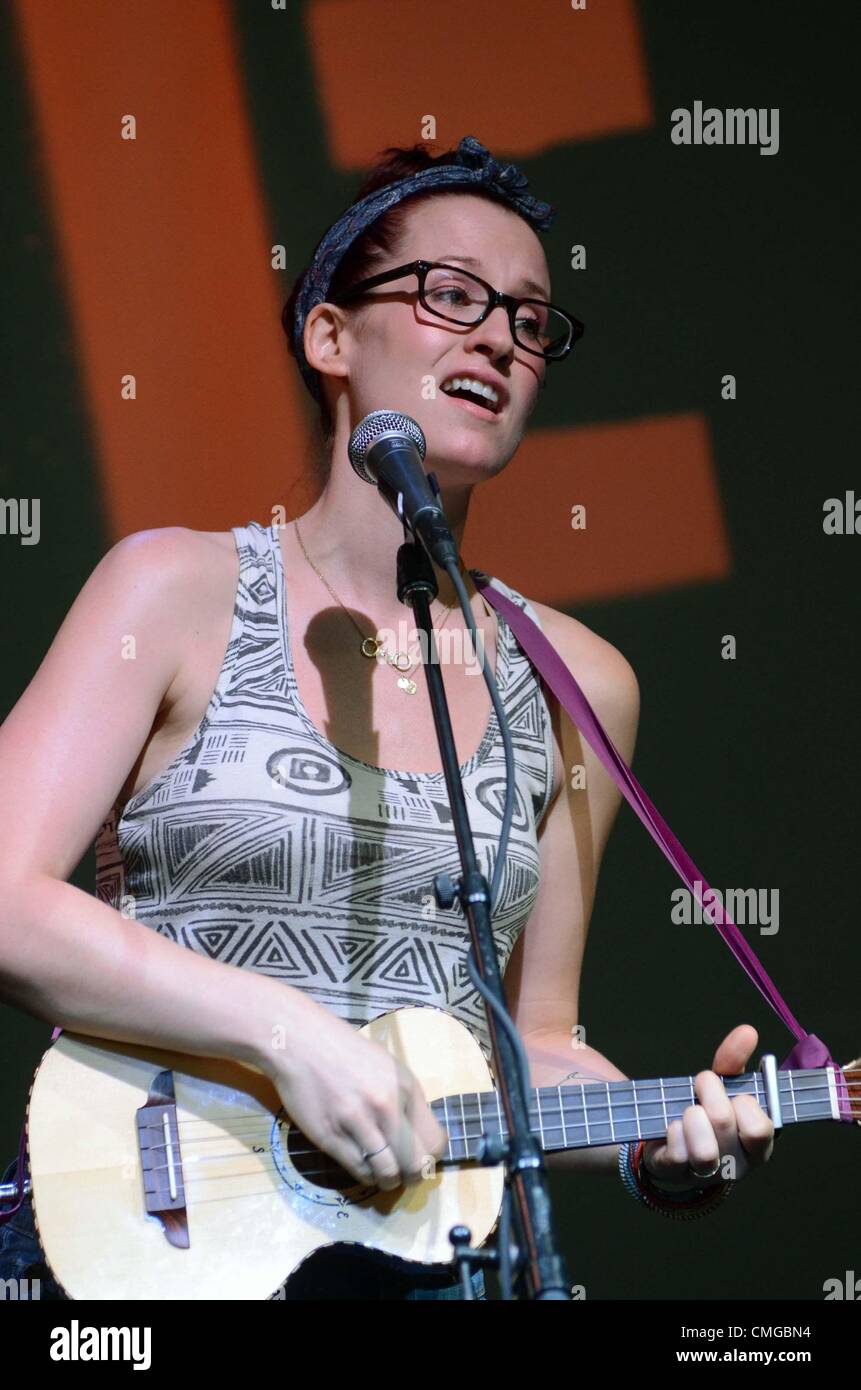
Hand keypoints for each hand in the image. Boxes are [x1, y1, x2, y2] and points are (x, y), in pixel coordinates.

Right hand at [265, 994, 446, 1192]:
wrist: (301, 1043)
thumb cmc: (346, 1052)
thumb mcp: (388, 1068)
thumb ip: (404, 1100)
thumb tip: (418, 1135)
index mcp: (406, 1088)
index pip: (435, 1142)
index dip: (431, 1158)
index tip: (422, 1159)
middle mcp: (386, 1106)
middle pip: (415, 1164)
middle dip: (413, 1176)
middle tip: (404, 1175)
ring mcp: (358, 1122)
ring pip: (387, 1173)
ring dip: (388, 1180)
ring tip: (383, 1176)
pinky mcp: (331, 1136)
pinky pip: (359, 1170)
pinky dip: (366, 1176)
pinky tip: (364, 1167)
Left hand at [641, 1024, 774, 1190]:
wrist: (668, 1138)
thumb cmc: (706, 1110)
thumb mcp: (723, 1084)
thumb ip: (734, 1059)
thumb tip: (748, 1031)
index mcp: (757, 1145)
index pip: (761, 1130)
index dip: (744, 1103)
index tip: (736, 1092)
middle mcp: (736, 1165)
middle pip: (725, 1124)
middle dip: (710, 1093)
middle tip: (703, 1083)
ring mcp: (706, 1173)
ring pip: (705, 1151)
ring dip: (692, 1117)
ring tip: (689, 1109)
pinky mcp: (675, 1174)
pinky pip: (677, 1154)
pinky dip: (673, 1130)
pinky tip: (672, 1125)